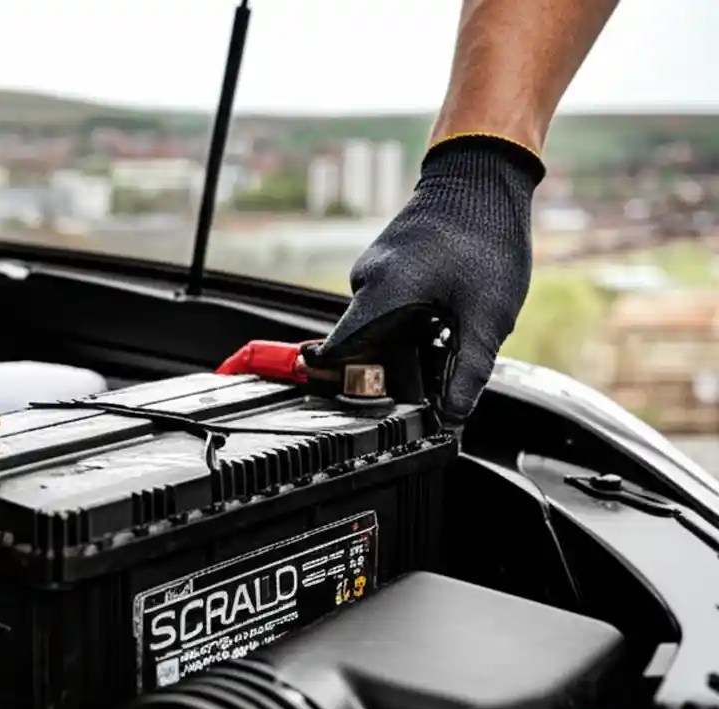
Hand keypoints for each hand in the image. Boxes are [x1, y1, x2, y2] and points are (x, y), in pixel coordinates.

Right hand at [308, 136, 544, 426]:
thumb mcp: (487, 317)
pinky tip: (447, 319)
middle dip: (398, 370)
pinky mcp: (388, 263)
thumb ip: (468, 371)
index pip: (339, 355)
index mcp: (378, 298)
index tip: (373, 409)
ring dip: (411, 343)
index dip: (350, 387)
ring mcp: (375, 270)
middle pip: (367, 346)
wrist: (482, 176)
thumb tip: (455, 415)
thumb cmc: (483, 239)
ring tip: (450, 345)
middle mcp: (366, 283)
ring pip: (382, 325)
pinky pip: (390, 305)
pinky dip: (413, 320)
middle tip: (436, 388)